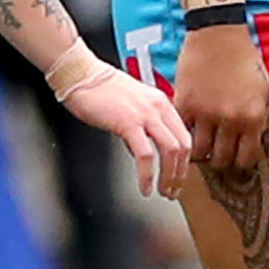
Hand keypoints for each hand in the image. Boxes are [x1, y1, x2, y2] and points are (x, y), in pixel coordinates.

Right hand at [59, 62, 191, 198]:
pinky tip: (145, 186)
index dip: (185, 160)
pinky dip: (147, 175)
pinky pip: (145, 155)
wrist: (82, 75)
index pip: (184, 135)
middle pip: (183, 146)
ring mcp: (145, 114)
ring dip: (169, 177)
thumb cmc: (101, 90)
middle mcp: (159, 107)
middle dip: (181, 173)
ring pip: (171, 151)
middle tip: (174, 191)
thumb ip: (143, 128)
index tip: (180, 177)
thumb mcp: (132, 106)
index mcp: (162, 103)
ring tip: (163, 192)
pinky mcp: (128, 123)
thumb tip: (142, 154)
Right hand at [174, 23, 268, 180]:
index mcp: (252, 117)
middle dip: (220, 162)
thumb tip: (254, 139)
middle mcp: (229, 120)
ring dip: (200, 153)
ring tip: (201, 148)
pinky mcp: (184, 104)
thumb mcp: (264, 89)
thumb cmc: (245, 58)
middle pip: (221, 159)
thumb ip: (259, 117)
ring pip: (198, 152)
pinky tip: (188, 131)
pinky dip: (184, 134)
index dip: (241, 163)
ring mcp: (205, 113)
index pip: (246, 158)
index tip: (237, 161)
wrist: (219, 34)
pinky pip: (182, 131)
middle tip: (217, 157)